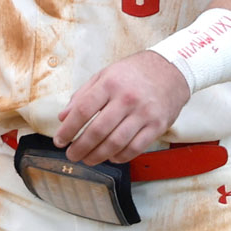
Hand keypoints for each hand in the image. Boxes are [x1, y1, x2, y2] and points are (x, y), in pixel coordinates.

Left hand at [53, 51, 188, 164]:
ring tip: (87, 160)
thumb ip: (82, 95)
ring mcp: (144, 113)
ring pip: (116, 143)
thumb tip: (63, 117)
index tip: (59, 141)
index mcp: (110, 84)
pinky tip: (110, 157)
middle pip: (98, 130)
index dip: (68, 129)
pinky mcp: (158, 126)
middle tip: (71, 155)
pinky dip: (120, 157)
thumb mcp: (104, 75)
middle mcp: (127, 99)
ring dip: (98, 156)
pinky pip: (135, 148)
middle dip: (80, 147)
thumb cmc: (134, 73)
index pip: (83, 110)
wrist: (171, 71)